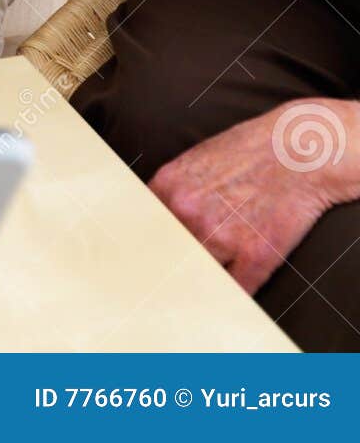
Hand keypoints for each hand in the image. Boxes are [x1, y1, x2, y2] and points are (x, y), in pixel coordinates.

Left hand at [149, 98, 359, 293]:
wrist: (300, 150)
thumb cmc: (251, 151)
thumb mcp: (195, 160)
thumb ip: (172, 191)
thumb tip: (153, 219)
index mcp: (168, 188)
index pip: (144, 230)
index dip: (148, 247)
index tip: (145, 260)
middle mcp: (188, 213)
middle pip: (169, 256)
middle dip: (175, 264)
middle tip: (178, 273)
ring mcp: (221, 236)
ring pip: (200, 274)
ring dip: (205, 278)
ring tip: (210, 282)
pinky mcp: (256, 255)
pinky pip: (236, 289)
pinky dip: (235, 294)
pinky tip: (234, 291)